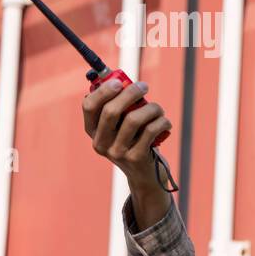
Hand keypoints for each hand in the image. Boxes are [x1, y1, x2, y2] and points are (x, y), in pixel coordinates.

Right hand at [83, 79, 172, 226]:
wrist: (146, 176)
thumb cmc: (136, 142)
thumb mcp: (122, 126)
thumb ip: (120, 106)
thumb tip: (123, 80)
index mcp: (92, 131)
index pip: (89, 106)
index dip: (103, 91)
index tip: (120, 81)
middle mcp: (100, 143)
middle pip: (111, 111)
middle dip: (130, 93)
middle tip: (144, 86)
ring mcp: (117, 152)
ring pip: (134, 119)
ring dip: (151, 108)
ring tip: (158, 109)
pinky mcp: (136, 158)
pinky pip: (150, 131)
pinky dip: (161, 121)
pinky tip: (165, 122)